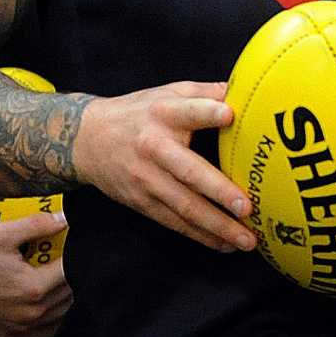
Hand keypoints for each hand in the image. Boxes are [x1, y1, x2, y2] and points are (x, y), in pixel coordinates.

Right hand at [72, 81, 249, 252]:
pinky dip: (201, 236)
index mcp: (164, 113)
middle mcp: (154, 146)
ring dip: (217, 225)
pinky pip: (175, 222)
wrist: (87, 140)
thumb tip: (247, 92)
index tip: (229, 114)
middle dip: (218, 190)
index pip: (187, 110)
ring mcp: (147, 178)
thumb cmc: (139, 114)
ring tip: (246, 240)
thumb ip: (206, 93)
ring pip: (184, 206)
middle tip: (246, 206)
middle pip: (188, 171)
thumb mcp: (168, 93)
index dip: (207, 112)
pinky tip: (225, 244)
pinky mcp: (142, 202)